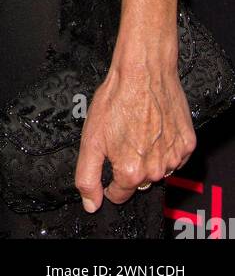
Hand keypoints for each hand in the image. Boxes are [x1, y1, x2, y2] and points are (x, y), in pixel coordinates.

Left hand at [75, 47, 195, 212]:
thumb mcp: (90, 138)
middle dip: (128, 164)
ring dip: (148, 156)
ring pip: (157, 168)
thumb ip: (87, 176)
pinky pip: (174, 155)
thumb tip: (91, 203)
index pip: (118, 194)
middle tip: (122, 138)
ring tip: (138, 129)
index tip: (108, 164)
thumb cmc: (117, 99)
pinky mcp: (187, 143)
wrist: (143, 71)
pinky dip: (165, 146)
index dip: (109, 181)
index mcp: (131, 171)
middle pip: (138, 180)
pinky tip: (154, 127)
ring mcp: (174, 157)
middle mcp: (156, 169)